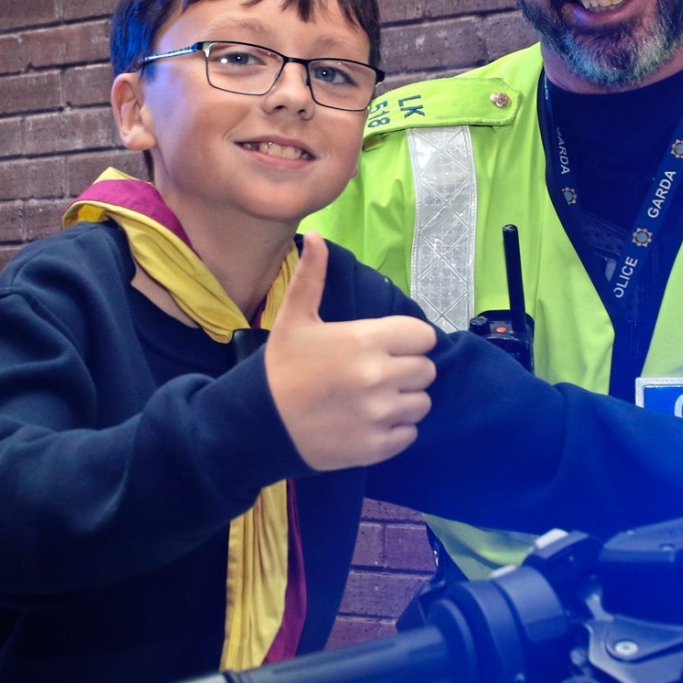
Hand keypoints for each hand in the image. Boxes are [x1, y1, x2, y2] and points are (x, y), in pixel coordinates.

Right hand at [265, 233, 437, 470]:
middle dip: (406, 370)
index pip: (423, 337)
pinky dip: (395, 430)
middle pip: (426, 370)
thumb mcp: (294, 318)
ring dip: (403, 401)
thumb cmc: (280, 367)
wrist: (256, 423)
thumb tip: (316, 236)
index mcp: (364, 340)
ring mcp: (379, 414)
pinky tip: (369, 422)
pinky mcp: (376, 447)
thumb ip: (313, 277)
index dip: (408, 341)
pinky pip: (410, 434)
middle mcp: (378, 376)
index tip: (386, 347)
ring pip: (421, 403)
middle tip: (376, 374)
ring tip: (373, 400)